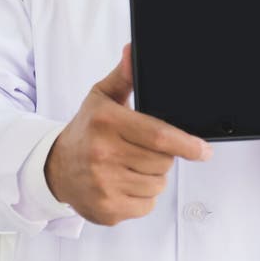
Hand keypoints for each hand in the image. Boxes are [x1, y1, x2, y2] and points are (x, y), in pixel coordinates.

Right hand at [44, 43, 212, 225]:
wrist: (55, 166)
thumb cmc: (86, 129)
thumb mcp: (102, 96)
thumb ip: (123, 75)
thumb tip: (132, 50)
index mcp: (107, 122)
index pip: (158, 135)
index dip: (187, 144)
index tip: (204, 150)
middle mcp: (104, 154)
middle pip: (163, 162)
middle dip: (164, 156)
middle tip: (144, 148)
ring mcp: (104, 185)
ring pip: (157, 185)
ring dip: (153, 176)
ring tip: (130, 164)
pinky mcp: (107, 210)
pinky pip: (146, 205)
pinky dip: (142, 196)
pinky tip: (124, 182)